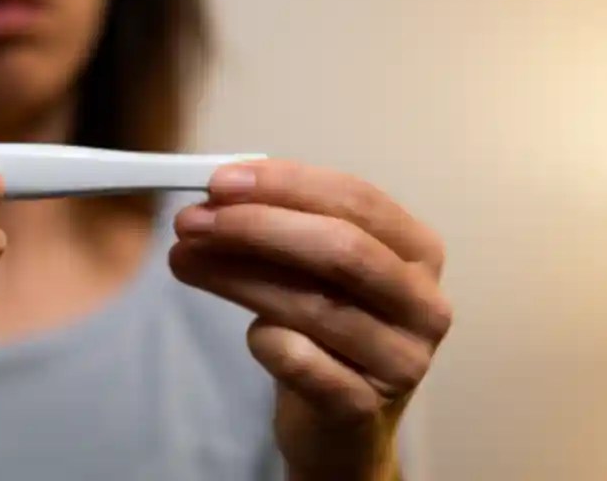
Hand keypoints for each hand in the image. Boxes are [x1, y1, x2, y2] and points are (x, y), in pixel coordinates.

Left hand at [171, 160, 450, 480]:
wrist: (339, 425)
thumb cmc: (325, 331)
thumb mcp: (311, 270)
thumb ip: (280, 226)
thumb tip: (215, 193)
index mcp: (418, 251)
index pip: (356, 199)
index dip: (286, 184)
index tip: (219, 181)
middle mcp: (423, 304)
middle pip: (339, 249)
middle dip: (257, 227)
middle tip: (191, 222)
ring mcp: (402, 361)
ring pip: (313, 305)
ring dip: (237, 277)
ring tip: (183, 260)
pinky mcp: (365, 410)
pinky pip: (301, 361)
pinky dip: (264, 340)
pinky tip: (249, 334)